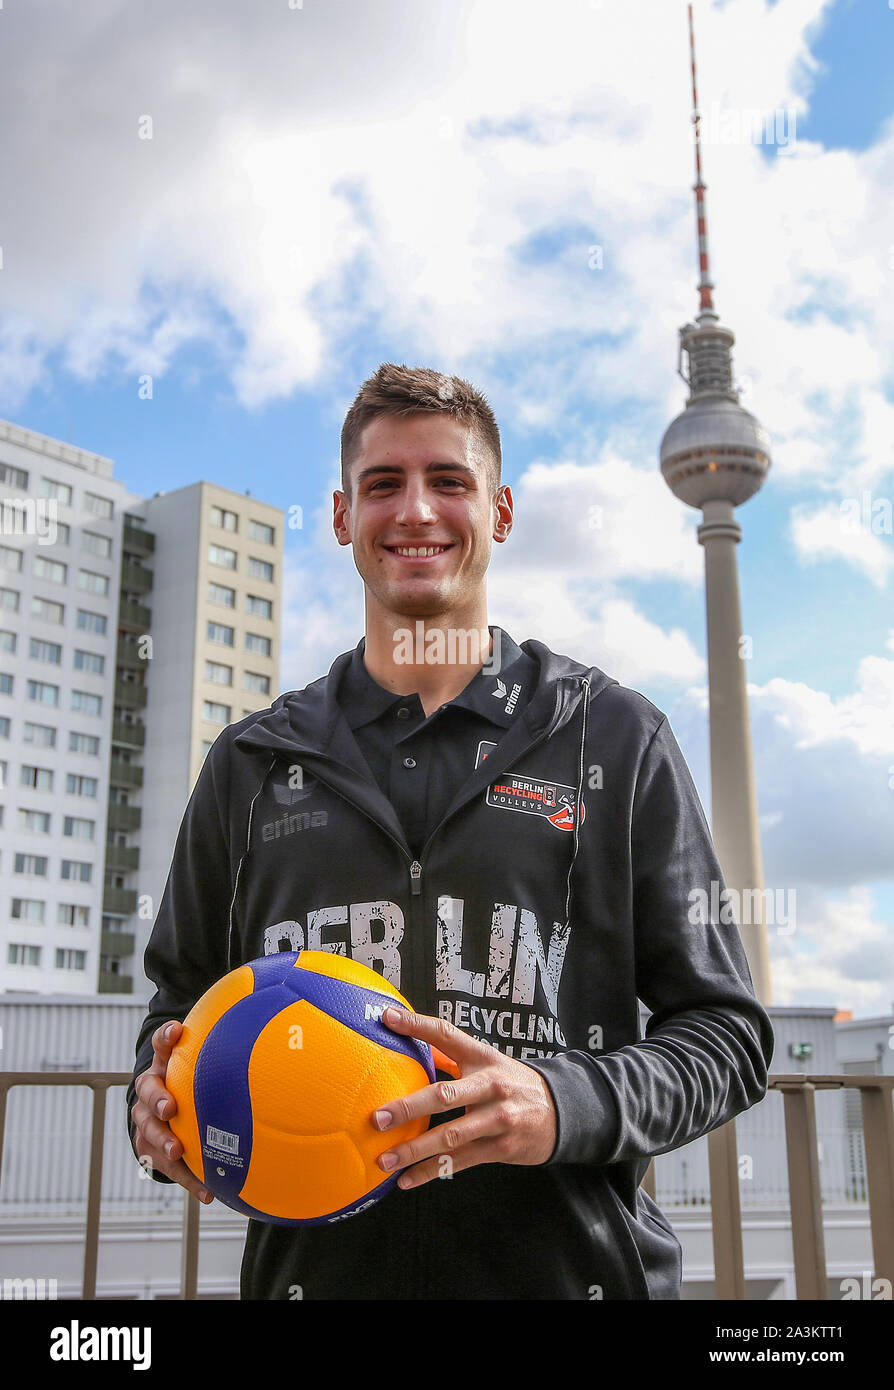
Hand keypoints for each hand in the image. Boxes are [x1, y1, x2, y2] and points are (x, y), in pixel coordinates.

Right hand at [131, 1020, 212, 1203]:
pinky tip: (208, 1193)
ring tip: (178, 1150)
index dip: (166, 1037)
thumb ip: (224, 1056)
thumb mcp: (201, 1065)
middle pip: (147, 1090)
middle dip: (157, 1098)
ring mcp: (146, 1120)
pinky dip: (188, 1179)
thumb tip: (273, 1043)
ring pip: (147, 1130)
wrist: (164, 1108)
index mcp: (164, 1065)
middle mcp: (150, 1089)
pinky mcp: (150, 1148)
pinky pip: (166, 1166)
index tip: (176, 1031)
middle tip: (170, 1107)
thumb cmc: (192, 1082)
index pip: (161, 1046)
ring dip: (163, 1140)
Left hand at [372, 1007, 556, 1188]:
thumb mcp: (489, 1062)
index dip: (417, 1025)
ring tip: (384, 1159)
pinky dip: (430, 1172)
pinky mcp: (500, 1147)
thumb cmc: (512, 1084)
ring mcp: (497, 1118)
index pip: (446, 1034)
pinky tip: (406, 1180)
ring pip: (450, 1136)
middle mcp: (490, 1085)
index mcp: (483, 1057)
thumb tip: (410, 1046)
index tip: (387, 1018)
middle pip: (444, 1094)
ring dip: (414, 1150)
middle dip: (409, 1107)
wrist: (561, 1111)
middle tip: (378, 1118)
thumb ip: (454, 1057)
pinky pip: (460, 1162)